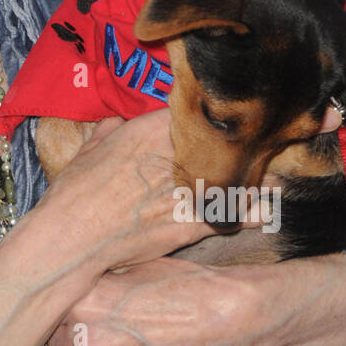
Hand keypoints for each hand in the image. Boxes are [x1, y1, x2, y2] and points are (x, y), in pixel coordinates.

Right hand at [31, 109, 263, 308]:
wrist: (73, 235)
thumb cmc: (75, 191)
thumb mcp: (88, 150)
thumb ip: (108, 131)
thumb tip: (114, 122)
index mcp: (150, 129)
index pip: (193, 110)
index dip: (206, 114)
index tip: (215, 119)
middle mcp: (176, 154)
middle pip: (223, 141)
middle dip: (240, 142)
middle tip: (257, 143)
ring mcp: (187, 188)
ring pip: (237, 175)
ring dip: (256, 176)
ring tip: (271, 176)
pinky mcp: (192, 222)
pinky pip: (233, 213)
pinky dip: (253, 211)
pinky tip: (266, 209)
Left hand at [47, 255, 250, 345]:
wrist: (223, 316)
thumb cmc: (181, 283)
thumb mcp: (130, 267)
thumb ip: (94, 282)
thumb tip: (73, 286)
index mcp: (84, 301)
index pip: (49, 310)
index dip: (59, 305)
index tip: (68, 302)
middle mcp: (88, 338)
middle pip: (55, 340)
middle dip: (66, 331)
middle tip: (84, 322)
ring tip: (101, 342)